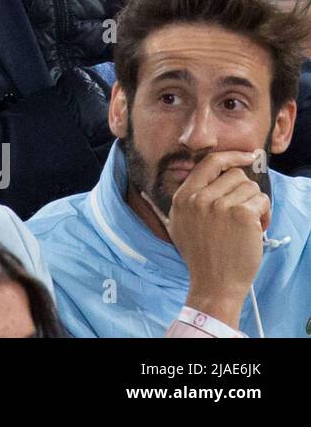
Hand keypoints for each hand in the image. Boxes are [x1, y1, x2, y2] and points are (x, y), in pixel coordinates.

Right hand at [149, 149, 268, 328]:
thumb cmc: (199, 256)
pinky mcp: (241, 215)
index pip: (210, 163)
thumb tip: (176, 182)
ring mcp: (220, 205)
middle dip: (244, 191)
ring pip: (251, 187)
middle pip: (235, 174)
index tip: (247, 156)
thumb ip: (182, 200)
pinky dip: (264, 214)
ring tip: (248, 225)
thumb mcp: (177, 224)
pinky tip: (255, 229)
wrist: (213, 282)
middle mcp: (199, 198)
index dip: (231, 156)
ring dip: (255, 204)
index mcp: (183, 197)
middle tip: (243, 212)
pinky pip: (261, 200)